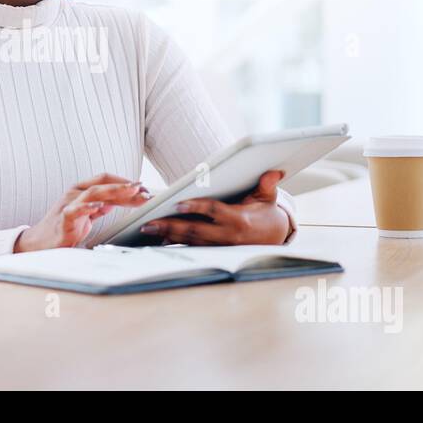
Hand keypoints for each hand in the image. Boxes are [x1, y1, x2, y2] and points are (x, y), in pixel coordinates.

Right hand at [15, 173, 152, 251]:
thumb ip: (100, 206)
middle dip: (125, 186)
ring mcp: (68, 204)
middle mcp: (75, 193)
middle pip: (102, 183)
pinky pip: (75, 210)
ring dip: (114, 191)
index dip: (125, 181)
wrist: (39, 243)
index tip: (143, 188)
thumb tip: (118, 200)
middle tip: (144, 190)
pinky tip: (99, 206)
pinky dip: (87, 207)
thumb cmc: (63, 229)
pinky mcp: (62, 219)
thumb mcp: (86, 215)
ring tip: (130, 192)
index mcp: (81, 191)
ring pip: (93, 192)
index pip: (105, 179)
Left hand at [139, 170, 291, 245]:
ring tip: (149, 229)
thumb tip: (273, 172)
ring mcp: (220, 246)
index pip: (214, 212)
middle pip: (196, 230)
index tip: (178, 203)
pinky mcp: (215, 250)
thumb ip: (267, 185)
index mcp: (239, 220)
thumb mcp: (268, 198)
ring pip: (191, 241)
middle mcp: (227, 236)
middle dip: (172, 226)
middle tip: (150, 222)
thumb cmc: (266, 213)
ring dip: (169, 236)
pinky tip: (161, 239)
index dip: (196, 207)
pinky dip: (176, 243)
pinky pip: (193, 247)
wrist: (273, 237)